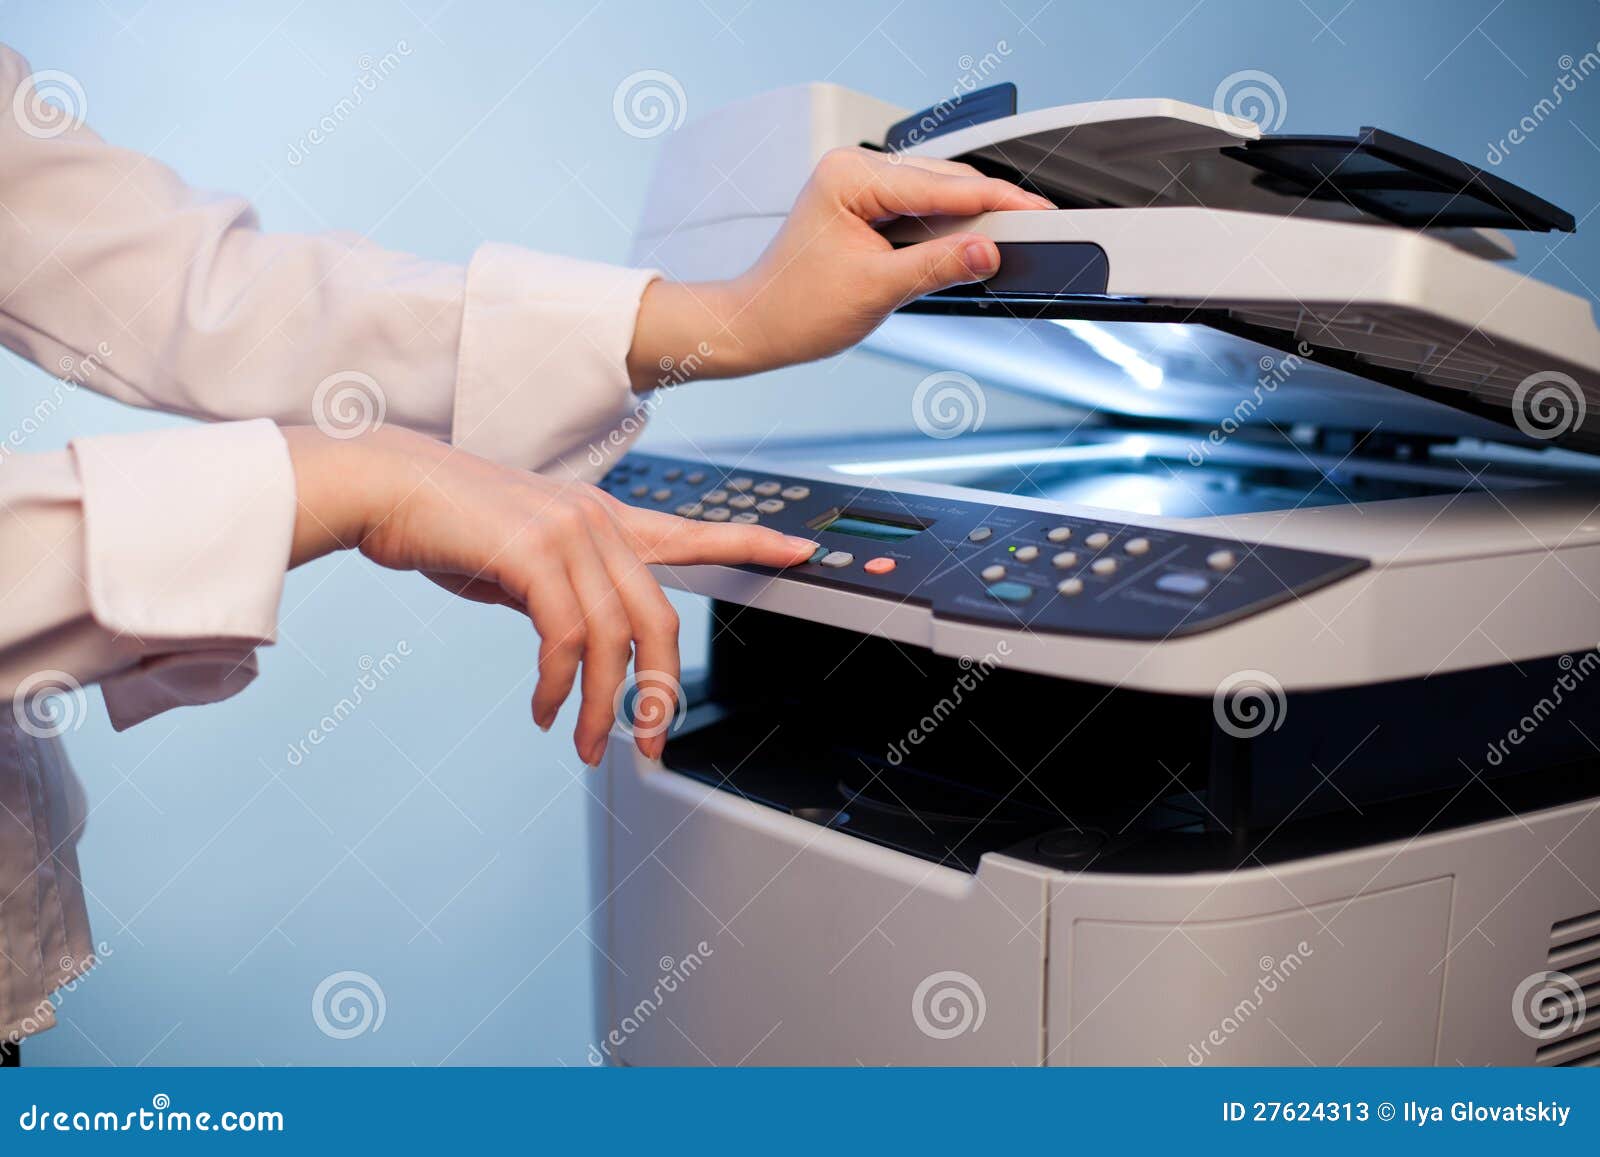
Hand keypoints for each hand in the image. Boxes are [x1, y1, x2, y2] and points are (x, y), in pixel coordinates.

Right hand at [283, 426, 816, 765]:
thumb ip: (565, 587)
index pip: (693, 533)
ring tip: (581, 744)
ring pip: (616, 640)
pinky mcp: (533, 555)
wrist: (387, 484)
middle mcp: (599, 524)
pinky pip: (566, 640)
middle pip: (660, 621)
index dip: (751, 544)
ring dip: (601, 707)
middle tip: (652, 747)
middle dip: (660, 695)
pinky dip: (557, 688)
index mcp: (605, 521)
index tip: (801, 551)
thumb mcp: (524, 556)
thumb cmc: (450, 524)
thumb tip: (578, 645)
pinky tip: (542, 711)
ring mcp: (570, 534)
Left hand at [626, 146, 1049, 387]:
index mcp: (850, 176)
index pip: (942, 185)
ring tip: (1012, 240)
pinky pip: (921, 212)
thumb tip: (987, 252)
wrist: (757, 326)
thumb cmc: (794, 308)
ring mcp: (860, 188)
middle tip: (1039, 227)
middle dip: (990, 208)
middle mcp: (854, 171)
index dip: (997, 202)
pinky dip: (948, 231)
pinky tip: (971, 246)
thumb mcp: (876, 289)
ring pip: (937, 196)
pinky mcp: (866, 209)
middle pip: (945, 183)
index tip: (1038, 213)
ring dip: (970, 219)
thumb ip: (938, 266)